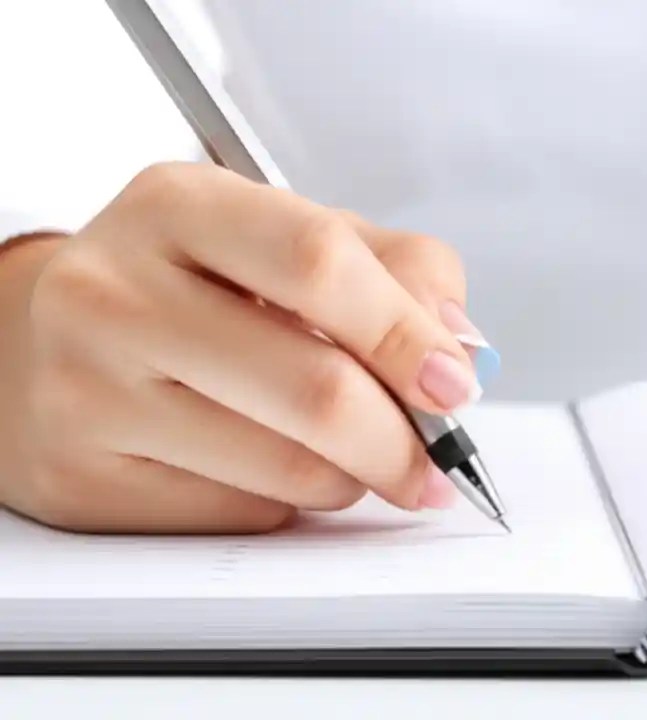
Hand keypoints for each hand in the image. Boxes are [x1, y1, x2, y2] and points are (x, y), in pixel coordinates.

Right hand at [0, 162, 492, 532]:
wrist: (40, 339)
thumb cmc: (191, 284)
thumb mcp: (290, 236)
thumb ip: (397, 270)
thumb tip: (459, 349)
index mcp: (178, 206)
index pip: (318, 264)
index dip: (407, 334)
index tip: (455, 385)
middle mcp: (114, 292)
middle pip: (314, 387)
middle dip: (403, 440)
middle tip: (437, 459)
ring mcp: (86, 390)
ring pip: (286, 468)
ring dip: (354, 475)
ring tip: (357, 455)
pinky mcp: (82, 479)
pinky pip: (240, 514)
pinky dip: (291, 503)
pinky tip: (276, 468)